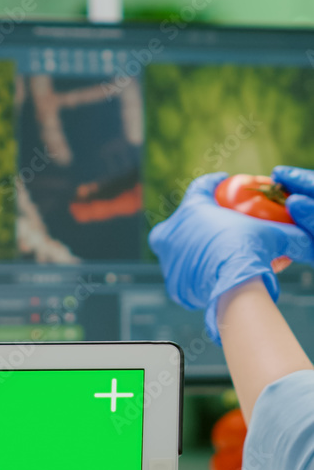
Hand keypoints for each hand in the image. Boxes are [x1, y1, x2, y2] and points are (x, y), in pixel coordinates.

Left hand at [148, 172, 313, 344]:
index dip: (212, 183)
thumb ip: (287, 231)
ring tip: (214, 251)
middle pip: (183, 219)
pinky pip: (185, 274)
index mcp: (191, 209)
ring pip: (180, 247)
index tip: (222, 182)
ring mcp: (169, 259)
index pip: (200, 187)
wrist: (234, 287)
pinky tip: (212, 274)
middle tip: (216, 223)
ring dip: (194, 246)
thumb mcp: (271, 235)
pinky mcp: (174, 284)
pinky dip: (197, 273)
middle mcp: (171, 231)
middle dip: (198, 219)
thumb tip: (308, 233)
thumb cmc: (250, 252)